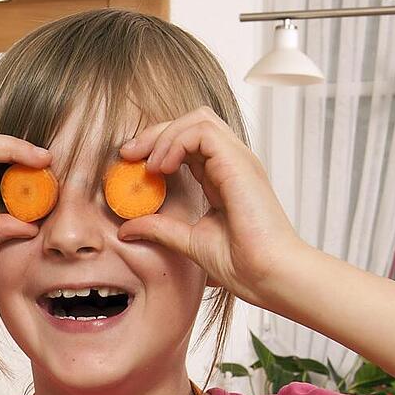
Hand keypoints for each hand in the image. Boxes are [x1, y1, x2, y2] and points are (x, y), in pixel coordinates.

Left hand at [115, 109, 306, 304]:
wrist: (268, 275)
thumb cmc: (243, 264)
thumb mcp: (189, 242)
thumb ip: (160, 229)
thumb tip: (126, 228)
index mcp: (224, 177)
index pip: (190, 142)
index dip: (159, 146)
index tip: (131, 165)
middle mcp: (232, 163)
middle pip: (192, 123)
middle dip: (156, 133)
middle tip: (129, 155)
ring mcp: (238, 160)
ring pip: (198, 120)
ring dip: (165, 136)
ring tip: (148, 166)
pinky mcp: (238, 163)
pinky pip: (202, 132)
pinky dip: (176, 142)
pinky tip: (162, 168)